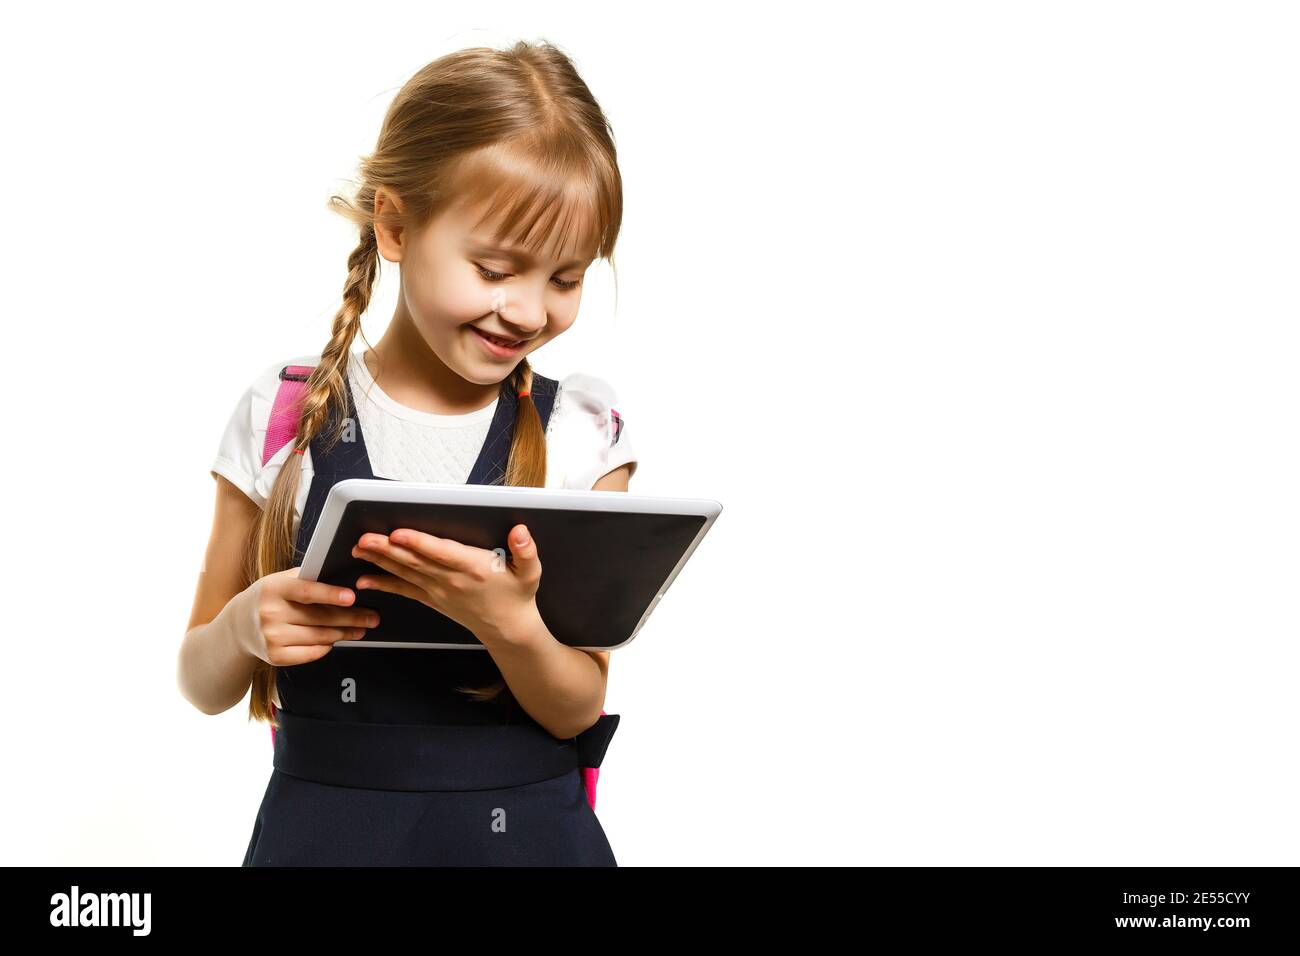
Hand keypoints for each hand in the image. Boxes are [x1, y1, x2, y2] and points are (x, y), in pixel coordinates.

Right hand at [244, 568, 380, 665]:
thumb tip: (344, 578)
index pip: (306, 591)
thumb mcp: (281, 581)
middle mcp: (270, 613)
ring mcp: (271, 637)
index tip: (352, 597)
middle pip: (320, 617)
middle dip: (352, 618)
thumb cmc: (268, 598)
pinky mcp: (275, 656)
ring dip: (345, 633)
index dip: (330, 594)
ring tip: (361, 629)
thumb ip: (308, 579)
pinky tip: (335, 640)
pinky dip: (326, 646)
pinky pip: (311, 653)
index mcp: (273, 588)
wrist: (237, 626)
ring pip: (320, 637)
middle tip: (372, 617)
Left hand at [351, 524, 541, 645]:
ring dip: (380, 561)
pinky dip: (383, 585)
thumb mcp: (531, 572)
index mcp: (473, 569)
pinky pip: (404, 591)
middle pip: (415, 562)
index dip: (419, 543)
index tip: (399, 534)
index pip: (442, 553)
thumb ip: (527, 551)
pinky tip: (364, 581)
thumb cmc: (517, 597)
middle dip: (388, 549)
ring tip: (359, 550)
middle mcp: (451, 580)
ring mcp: (439, 591)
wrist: (508, 630)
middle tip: (365, 538)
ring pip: (405, 573)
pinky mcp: (432, 599)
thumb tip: (521, 532)